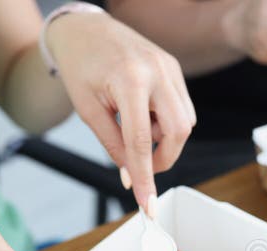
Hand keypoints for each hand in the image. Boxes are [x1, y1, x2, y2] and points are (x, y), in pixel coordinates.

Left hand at [47, 12, 195, 213]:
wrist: (85, 29)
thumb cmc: (80, 66)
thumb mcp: (88, 110)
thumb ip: (112, 145)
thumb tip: (130, 176)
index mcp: (129, 80)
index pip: (141, 140)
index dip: (145, 176)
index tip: (147, 203)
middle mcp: (157, 71)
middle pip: (178, 131)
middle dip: (164, 157)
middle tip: (143, 166)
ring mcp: (170, 67)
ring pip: (185, 121)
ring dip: (164, 138)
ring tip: (136, 127)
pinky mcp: (175, 68)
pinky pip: (182, 107)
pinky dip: (166, 122)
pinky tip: (145, 114)